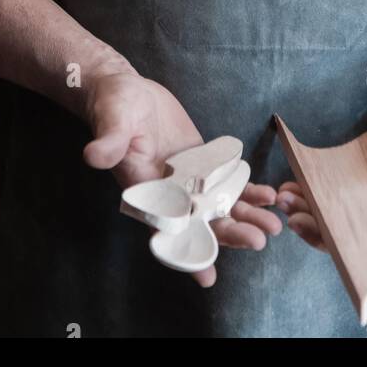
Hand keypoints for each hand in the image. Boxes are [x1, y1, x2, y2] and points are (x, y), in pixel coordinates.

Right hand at [81, 69, 281, 286]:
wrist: (127, 90)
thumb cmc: (114, 105)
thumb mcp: (111, 120)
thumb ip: (109, 141)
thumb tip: (93, 155)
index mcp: (143, 190)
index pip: (166, 229)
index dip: (185, 252)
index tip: (208, 277)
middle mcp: (167, 192)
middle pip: (201, 222)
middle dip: (230, 234)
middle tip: (259, 240)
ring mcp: (187, 180)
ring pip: (218, 206)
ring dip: (245, 217)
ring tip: (273, 225)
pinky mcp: (201, 163)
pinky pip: (225, 182)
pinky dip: (247, 191)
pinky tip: (269, 195)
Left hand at [276, 98, 366, 258]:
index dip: (364, 260)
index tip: (338, 254)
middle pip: (352, 241)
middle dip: (321, 236)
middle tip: (296, 218)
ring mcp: (365, 203)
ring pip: (332, 223)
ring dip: (307, 216)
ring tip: (285, 199)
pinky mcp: (349, 188)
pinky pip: (324, 202)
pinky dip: (304, 198)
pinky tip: (288, 187)